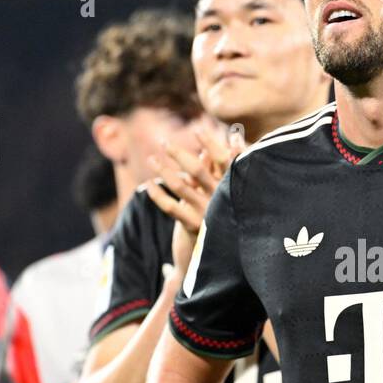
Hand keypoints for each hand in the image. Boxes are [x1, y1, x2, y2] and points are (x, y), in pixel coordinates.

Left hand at [145, 117, 244, 235]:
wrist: (228, 252)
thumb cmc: (228, 213)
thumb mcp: (228, 190)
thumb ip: (220, 170)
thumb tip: (213, 147)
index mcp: (232, 186)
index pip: (223, 158)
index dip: (211, 143)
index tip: (198, 130)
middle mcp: (219, 198)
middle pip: (196, 169)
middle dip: (179, 154)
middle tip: (165, 143)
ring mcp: (205, 212)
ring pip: (180, 186)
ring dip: (163, 170)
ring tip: (152, 160)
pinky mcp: (193, 225)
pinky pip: (170, 207)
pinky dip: (158, 194)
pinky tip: (149, 184)